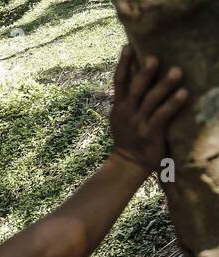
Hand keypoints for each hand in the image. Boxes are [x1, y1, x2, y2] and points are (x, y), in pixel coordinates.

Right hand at [109, 46, 187, 172]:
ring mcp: (138, 123)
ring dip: (164, 85)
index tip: (127, 46)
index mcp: (119, 107)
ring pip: (150, 100)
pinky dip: (173, 103)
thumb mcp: (122, 117)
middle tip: (154, 58)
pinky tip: (184, 93)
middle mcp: (126, 113)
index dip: (123, 63)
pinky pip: (162, 115)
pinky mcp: (150, 133)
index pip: (119, 81)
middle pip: (135, 88)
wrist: (128, 164)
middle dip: (144, 73)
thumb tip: (137, 74)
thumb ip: (128, 99)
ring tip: (177, 71)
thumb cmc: (130, 136)